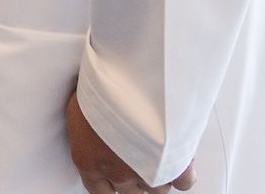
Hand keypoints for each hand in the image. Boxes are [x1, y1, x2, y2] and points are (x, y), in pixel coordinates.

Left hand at [66, 90, 194, 192]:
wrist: (136, 81)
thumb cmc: (104, 87)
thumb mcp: (81, 107)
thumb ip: (88, 133)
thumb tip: (93, 134)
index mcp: (89, 161)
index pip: (98, 191)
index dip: (110, 184)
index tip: (114, 178)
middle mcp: (118, 174)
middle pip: (131, 191)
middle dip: (135, 176)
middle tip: (139, 155)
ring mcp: (149, 175)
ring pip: (157, 188)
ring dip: (159, 173)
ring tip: (159, 148)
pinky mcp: (176, 169)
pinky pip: (183, 183)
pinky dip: (183, 172)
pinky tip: (179, 157)